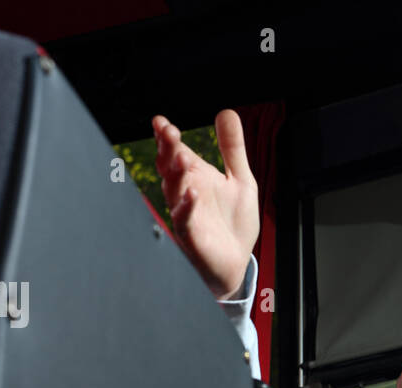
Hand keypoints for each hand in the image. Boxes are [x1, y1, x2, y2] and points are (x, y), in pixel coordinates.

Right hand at [152, 111, 259, 299]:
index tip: (161, 122)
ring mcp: (187, 215)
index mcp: (196, 177)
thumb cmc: (234, 223)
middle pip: (170, 168)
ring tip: (180, 156)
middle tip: (168, 131)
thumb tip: (226, 112)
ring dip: (176, 174)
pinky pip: (185, 221)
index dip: (167, 138)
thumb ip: (232, 149)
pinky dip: (187, 207)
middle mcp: (186, 194)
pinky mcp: (193, 237)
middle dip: (168, 150)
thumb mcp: (240, 180)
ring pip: (174, 192)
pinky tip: (191, 194)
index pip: (176, 152)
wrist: (237, 262)